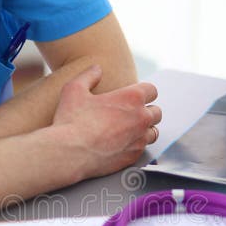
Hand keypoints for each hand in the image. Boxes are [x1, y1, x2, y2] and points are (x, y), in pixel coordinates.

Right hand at [51, 65, 161, 180]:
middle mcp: (141, 118)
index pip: (152, 90)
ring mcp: (139, 139)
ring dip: (144, 130)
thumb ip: (88, 76)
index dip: (143, 92)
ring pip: (153, 132)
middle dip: (146, 111)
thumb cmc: (71, 120)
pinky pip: (143, 149)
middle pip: (156, 112)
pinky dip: (136, 146)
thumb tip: (96, 69)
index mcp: (131, 98)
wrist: (69, 153)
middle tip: (131, 113)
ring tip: (130, 130)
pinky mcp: (133, 157)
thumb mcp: (74, 89)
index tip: (133, 96)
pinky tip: (123, 144)